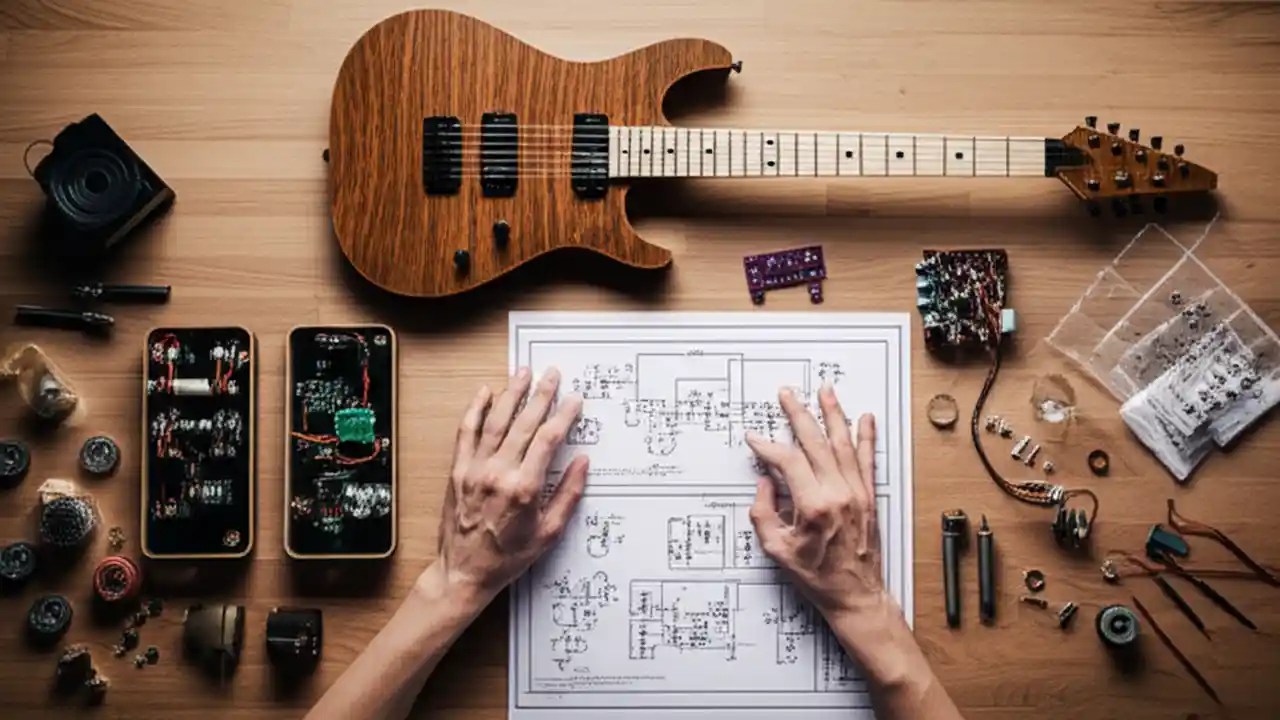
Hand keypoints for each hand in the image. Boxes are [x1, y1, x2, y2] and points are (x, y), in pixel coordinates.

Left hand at [431, 367, 588, 605]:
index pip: (548, 440)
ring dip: (511, 394)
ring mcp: (475, 469)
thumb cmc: (508, 557)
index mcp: (524, 488)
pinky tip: (485, 393)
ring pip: (496, 421)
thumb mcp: (549, 533)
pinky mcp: (458, 471)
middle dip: (541, 396)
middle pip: (524, 424)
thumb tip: (582, 462)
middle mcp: (498, 473)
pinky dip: (475, 410)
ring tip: (523, 373)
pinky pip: (466, 433)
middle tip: (552, 375)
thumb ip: (568, 494)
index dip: (563, 416)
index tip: (574, 400)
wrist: (464, 572)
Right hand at [746, 384, 887, 631]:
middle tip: (787, 393)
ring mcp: (856, 493)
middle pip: (816, 443)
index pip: (788, 463)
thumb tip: (764, 486)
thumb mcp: (777, 550)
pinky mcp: (868, 498)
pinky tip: (866, 419)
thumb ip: (764, 514)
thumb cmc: (818, 578)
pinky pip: (867, 461)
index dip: (768, 447)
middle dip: (799, 414)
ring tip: (826, 391)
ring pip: (843, 444)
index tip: (755, 439)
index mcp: (814, 507)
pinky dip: (867, 438)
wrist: (856, 595)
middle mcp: (838, 494)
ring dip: (833, 414)